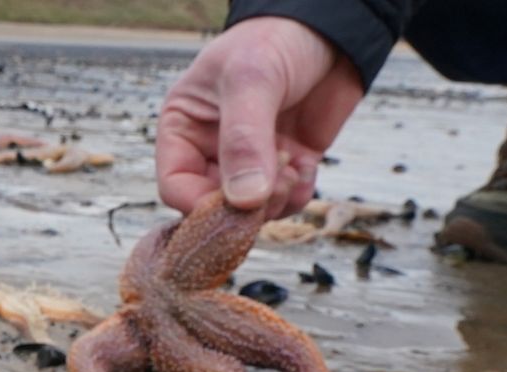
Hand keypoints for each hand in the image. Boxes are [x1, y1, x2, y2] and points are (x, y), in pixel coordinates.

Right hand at [156, 17, 364, 218]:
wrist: (330, 27)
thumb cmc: (275, 39)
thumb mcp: (251, 80)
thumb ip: (243, 140)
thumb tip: (243, 201)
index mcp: (185, 126)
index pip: (176, 185)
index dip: (200, 203)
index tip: (234, 205)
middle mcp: (212, 147)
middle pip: (215, 204)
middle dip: (244, 206)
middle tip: (273, 187)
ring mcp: (252, 158)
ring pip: (252, 210)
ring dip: (274, 202)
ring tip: (291, 170)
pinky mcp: (287, 163)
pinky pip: (286, 200)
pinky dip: (298, 194)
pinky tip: (306, 167)